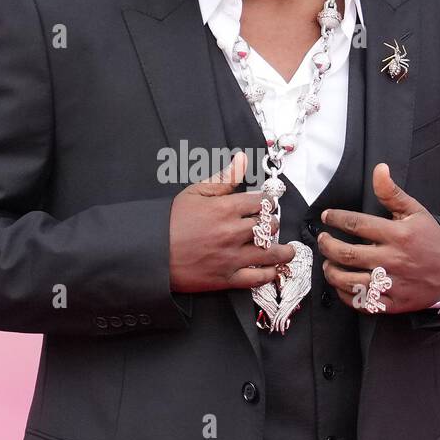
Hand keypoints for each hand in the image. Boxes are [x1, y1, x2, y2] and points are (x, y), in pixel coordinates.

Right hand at [169, 151, 295, 293]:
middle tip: (270, 226)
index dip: (268, 202)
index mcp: (225, 209)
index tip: (268, 205)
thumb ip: (222, 179)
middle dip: (273, 224)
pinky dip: (269, 274)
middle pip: (269, 226)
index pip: (261, 202)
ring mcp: (231, 257)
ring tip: (288, 250)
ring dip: (283, 251)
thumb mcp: (194, 193)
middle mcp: (233, 232)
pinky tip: (273, 270)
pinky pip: (257, 278)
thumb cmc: (171, 221)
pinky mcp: (227, 278)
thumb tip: (242, 160)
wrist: (151, 253)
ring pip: (270, 253)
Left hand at [317, 162, 439, 313]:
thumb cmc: (431, 239)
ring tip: (328, 263)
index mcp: (396, 235)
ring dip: (332, 272)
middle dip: (327, 245)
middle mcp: (392, 259)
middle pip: (347, 254)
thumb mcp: (415, 212)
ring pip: (349, 280)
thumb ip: (392, 193)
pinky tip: (341, 285)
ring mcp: (391, 283)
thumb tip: (379, 169)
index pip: (356, 224)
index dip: (336, 218)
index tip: (327, 216)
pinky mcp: (392, 303)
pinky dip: (346, 294)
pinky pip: (362, 302)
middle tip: (323, 240)